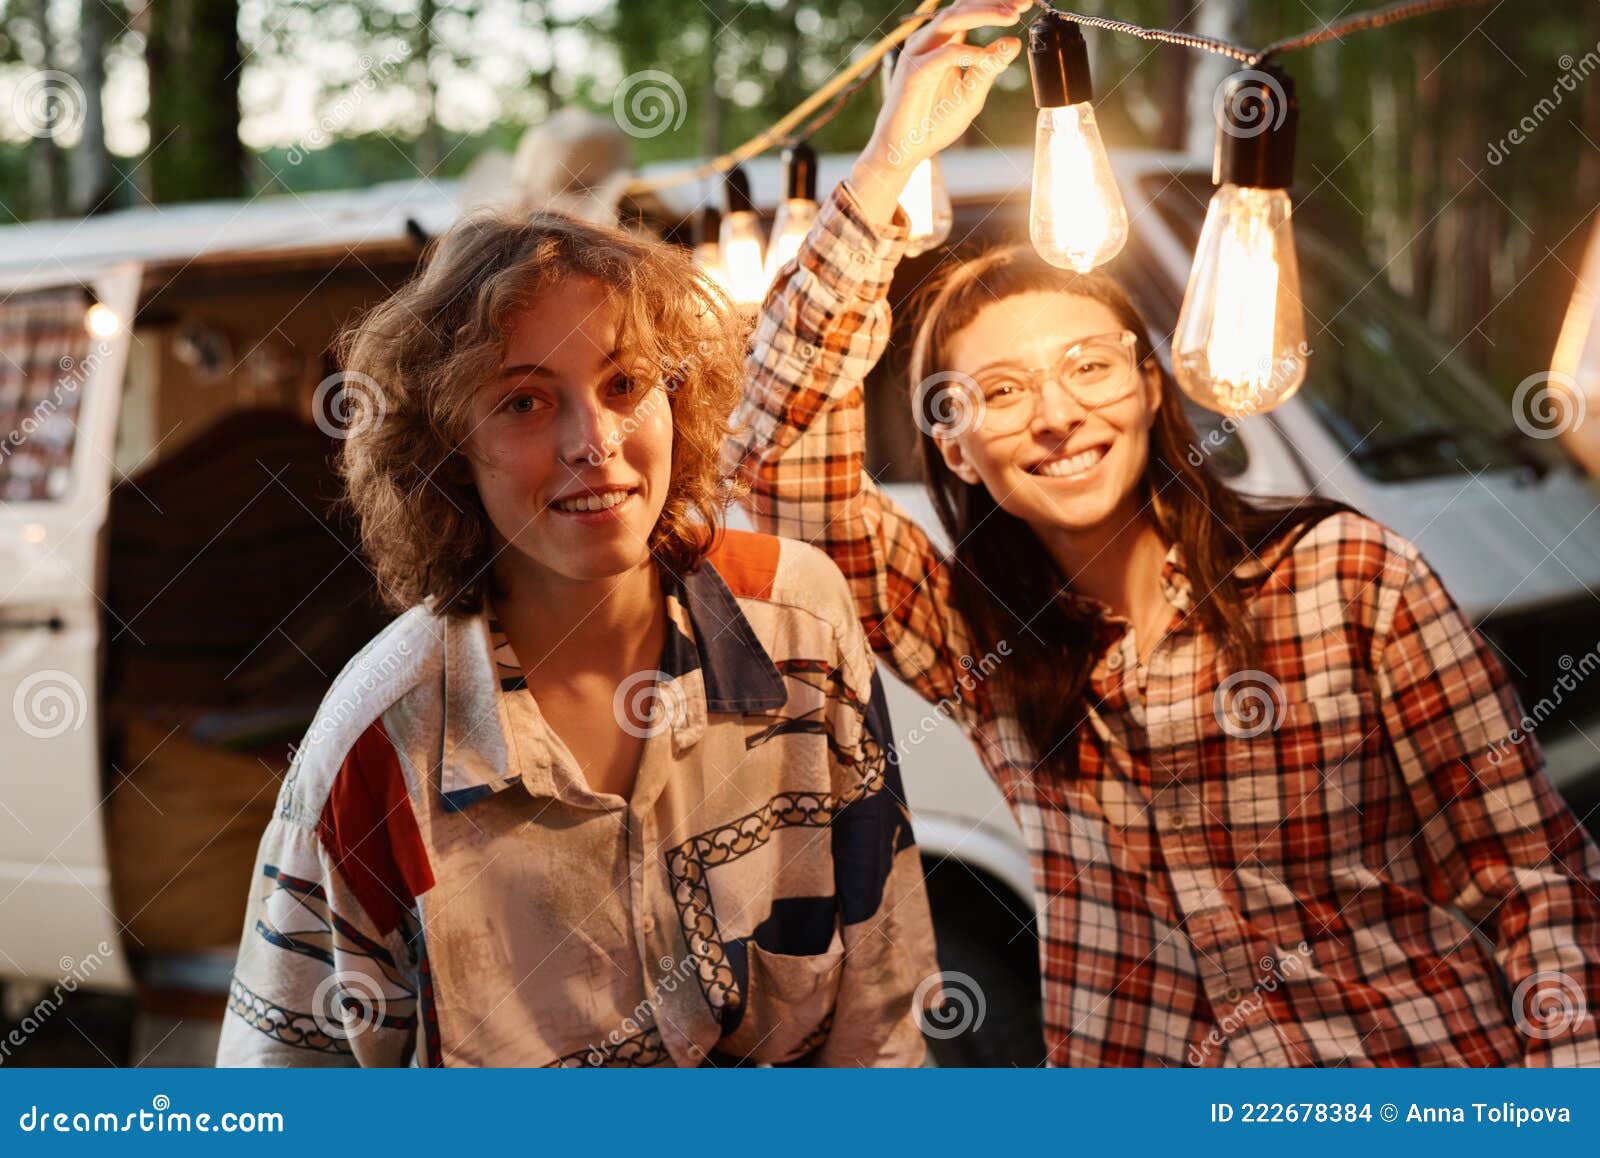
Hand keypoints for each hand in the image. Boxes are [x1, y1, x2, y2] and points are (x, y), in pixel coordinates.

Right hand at [850, 0, 1028, 221]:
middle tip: (1022, 3)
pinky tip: (986, 57)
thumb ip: (989, 68)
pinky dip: (967, 53)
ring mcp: (918, 55)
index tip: (1026, 3)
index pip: (970, 11)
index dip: (996, 3)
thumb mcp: (971, 94)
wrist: (905, 149)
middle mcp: (929, 42)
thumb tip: (1013, 42)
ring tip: (1010, 17)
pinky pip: (942, 55)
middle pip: (961, 8)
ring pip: (950, 21)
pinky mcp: (913, 74)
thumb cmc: (933, 122)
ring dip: (983, 14)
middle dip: (994, 2)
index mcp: (944, 43)